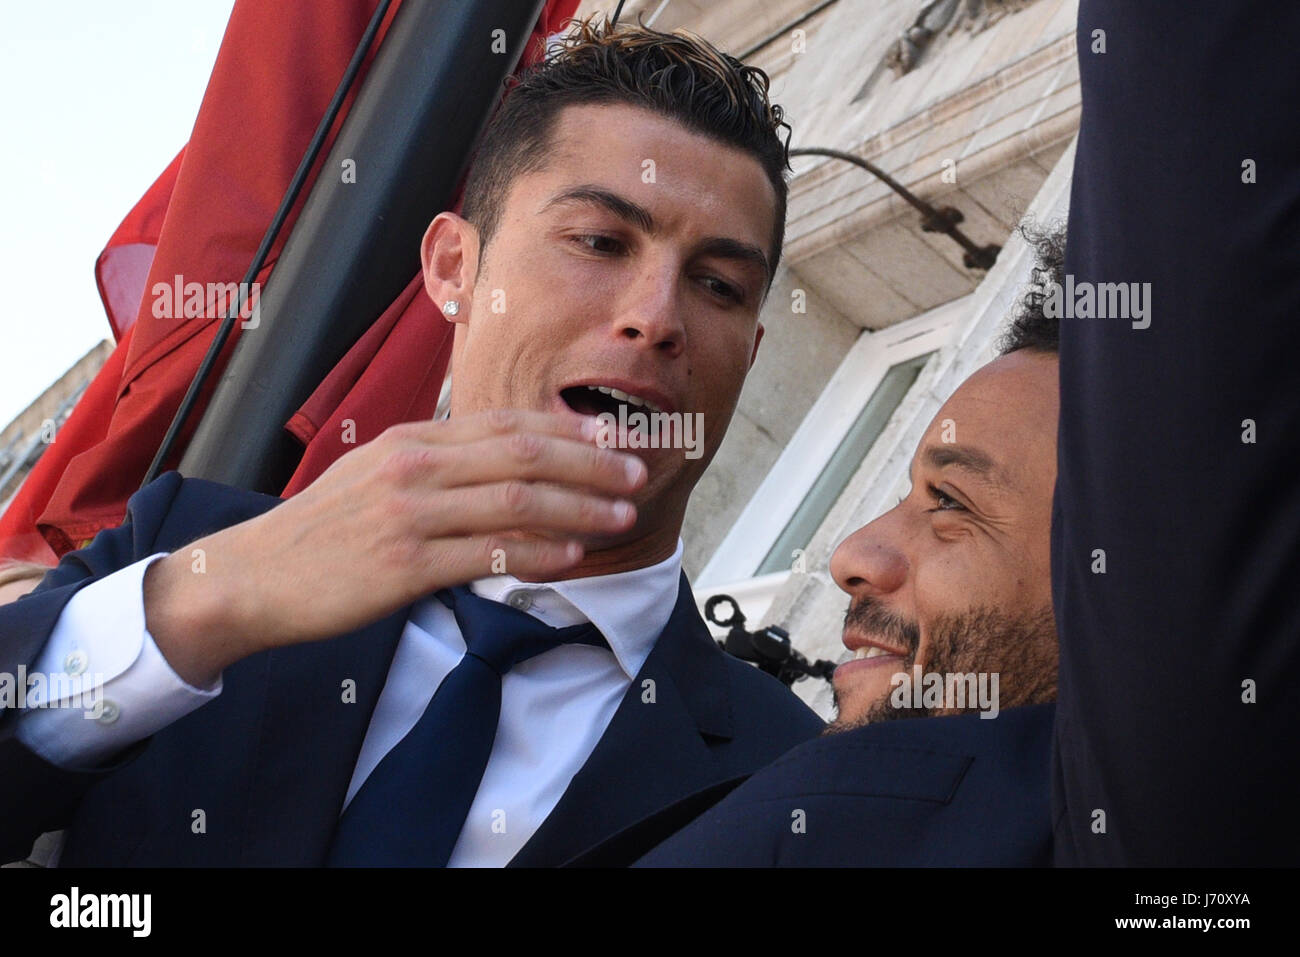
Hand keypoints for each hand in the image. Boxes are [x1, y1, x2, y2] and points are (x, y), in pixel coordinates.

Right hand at [144, 410, 645, 685]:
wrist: (251, 577)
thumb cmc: (322, 531)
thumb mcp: (375, 475)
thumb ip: (436, 465)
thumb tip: (500, 463)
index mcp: (411, 441)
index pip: (507, 424)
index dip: (568, 432)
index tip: (614, 441)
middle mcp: (414, 467)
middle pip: (524, 455)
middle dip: (591, 465)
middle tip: (638, 474)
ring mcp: (409, 515)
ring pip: (515, 502)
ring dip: (578, 509)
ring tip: (622, 516)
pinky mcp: (403, 566)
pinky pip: (486, 555)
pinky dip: (535, 554)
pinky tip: (570, 556)